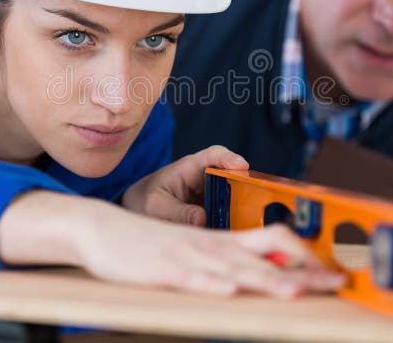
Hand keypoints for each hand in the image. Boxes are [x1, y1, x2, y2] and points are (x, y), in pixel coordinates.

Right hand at [76, 199, 344, 297]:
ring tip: (293, 290)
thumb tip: (268, 272)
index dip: (306, 256)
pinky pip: (191, 277)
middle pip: (264, 255)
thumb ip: (228, 259)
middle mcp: (211, 246)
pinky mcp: (163, 269)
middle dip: (302, 272)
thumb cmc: (151, 244)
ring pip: (233, 267)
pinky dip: (211, 284)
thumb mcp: (195, 250)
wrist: (103, 229)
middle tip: (334, 283)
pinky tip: (228, 291)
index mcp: (221, 241)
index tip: (333, 272)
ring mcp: (187, 256)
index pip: (274, 241)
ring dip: (264, 279)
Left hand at [121, 145, 247, 225]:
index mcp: (189, 168)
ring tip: (245, 222)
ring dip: (240, 209)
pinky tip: (234, 236)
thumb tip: (201, 219)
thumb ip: (176, 212)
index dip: (229, 158)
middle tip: (253, 199)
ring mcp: (211, 196)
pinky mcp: (213, 213)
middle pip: (231, 177)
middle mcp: (205, 180)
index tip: (243, 165)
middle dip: (244, 186)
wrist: (139, 210)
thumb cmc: (145, 200)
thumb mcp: (155, 206)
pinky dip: (232, 224)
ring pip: (233, 198)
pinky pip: (227, 216)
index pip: (213, 155)